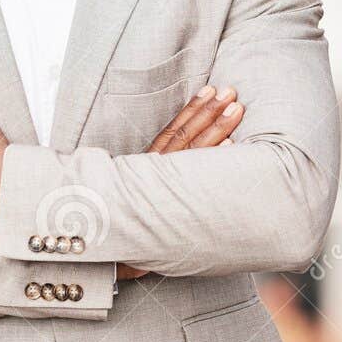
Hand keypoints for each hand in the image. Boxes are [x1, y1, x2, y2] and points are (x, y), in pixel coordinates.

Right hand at [118, 85, 244, 279]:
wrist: (104, 252)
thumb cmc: (120, 223)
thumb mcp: (134, 191)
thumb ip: (152, 176)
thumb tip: (177, 159)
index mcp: (146, 166)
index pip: (173, 131)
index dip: (192, 111)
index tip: (211, 90)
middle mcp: (154, 174)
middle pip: (185, 137)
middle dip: (209, 113)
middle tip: (232, 92)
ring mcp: (162, 188)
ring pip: (192, 152)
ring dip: (216, 128)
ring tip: (236, 109)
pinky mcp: (170, 204)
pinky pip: (195, 179)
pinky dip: (213, 160)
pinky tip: (233, 148)